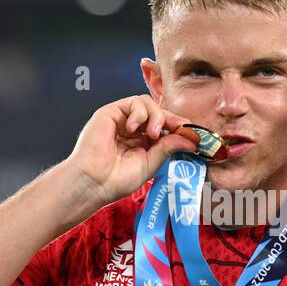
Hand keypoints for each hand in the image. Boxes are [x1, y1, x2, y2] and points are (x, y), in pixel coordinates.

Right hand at [65, 95, 199, 207]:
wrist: (94, 182)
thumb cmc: (116, 179)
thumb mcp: (150, 163)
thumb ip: (168, 148)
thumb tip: (190, 139)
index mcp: (142, 142)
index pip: (164, 127)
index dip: (178, 126)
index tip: (192, 132)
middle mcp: (132, 129)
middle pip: (157, 112)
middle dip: (171, 119)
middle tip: (180, 129)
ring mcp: (121, 120)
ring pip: (146, 104)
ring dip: (155, 116)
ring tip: (153, 134)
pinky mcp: (111, 113)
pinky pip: (132, 102)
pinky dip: (139, 113)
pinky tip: (134, 128)